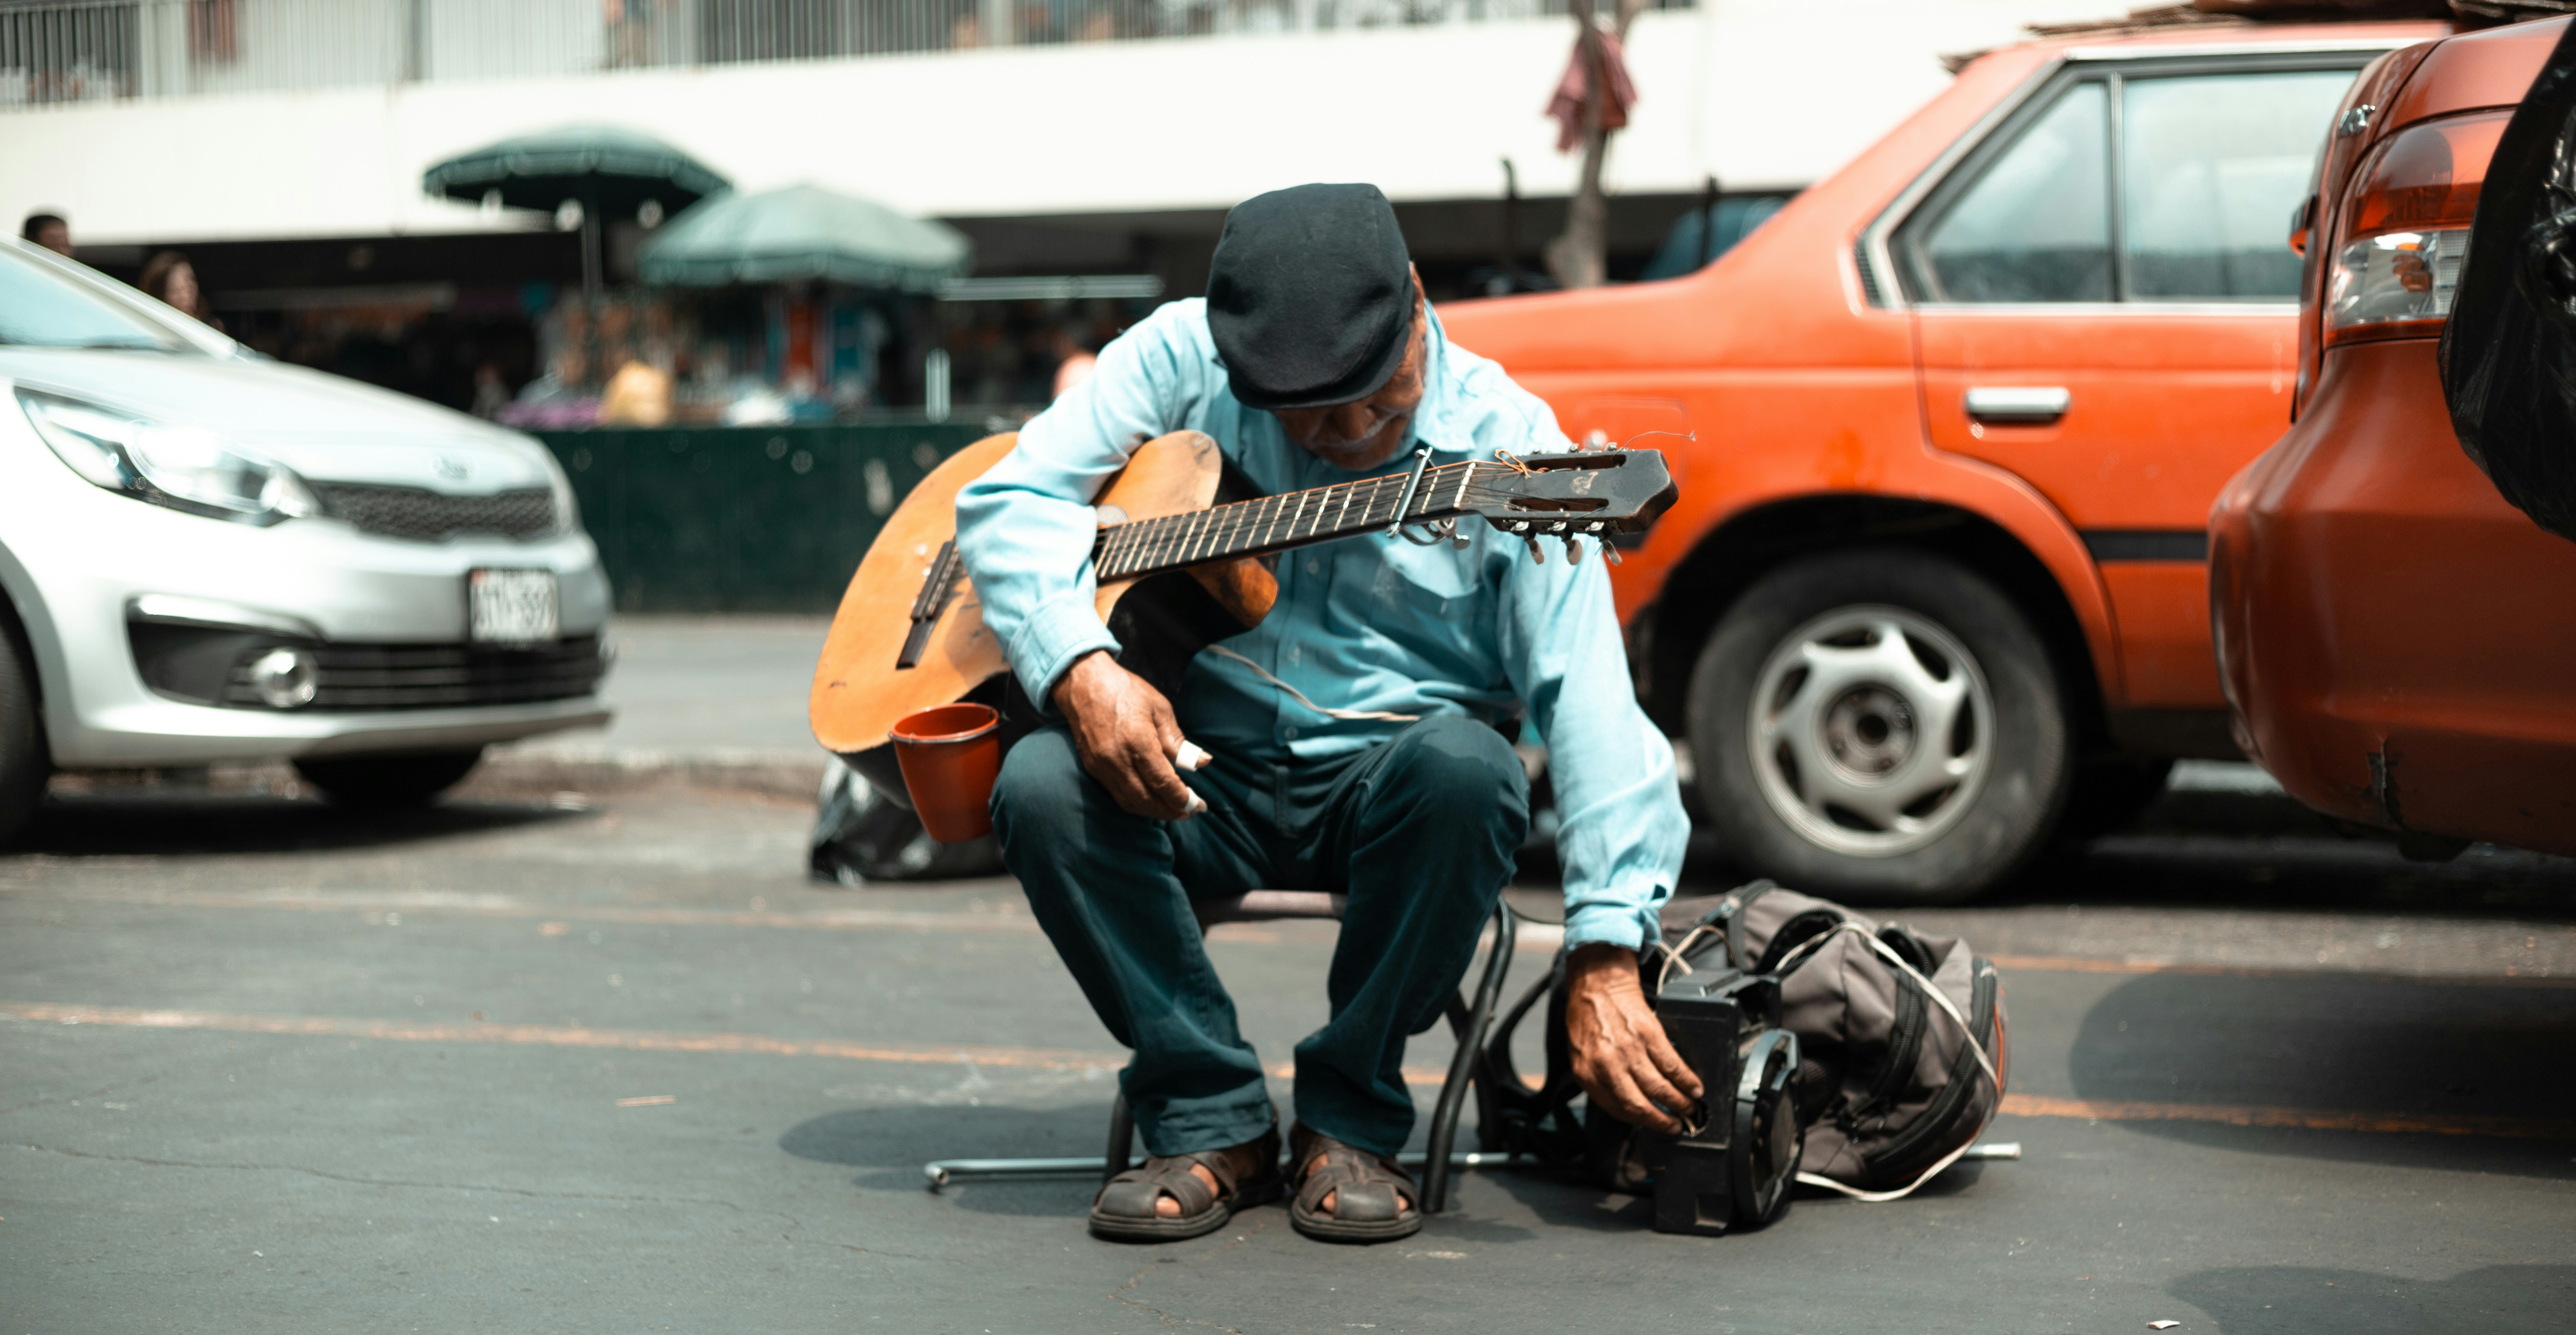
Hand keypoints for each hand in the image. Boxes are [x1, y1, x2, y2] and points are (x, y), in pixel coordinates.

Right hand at [1050, 650, 1199, 820]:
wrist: (1083, 684)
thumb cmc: (1126, 691)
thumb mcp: (1160, 708)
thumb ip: (1179, 741)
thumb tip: (1202, 762)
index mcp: (1138, 741)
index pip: (1163, 783)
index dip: (1182, 798)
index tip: (1198, 804)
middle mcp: (1117, 759)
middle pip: (1147, 799)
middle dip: (1170, 811)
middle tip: (1189, 810)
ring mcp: (1102, 766)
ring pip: (1130, 802)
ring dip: (1153, 811)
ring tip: (1172, 809)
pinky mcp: (1093, 768)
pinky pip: (1116, 794)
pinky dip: (1136, 802)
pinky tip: (1150, 798)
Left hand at [1564, 943, 1703, 1133]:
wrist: (1597, 982)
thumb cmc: (1587, 1016)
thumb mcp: (1581, 1053)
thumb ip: (1599, 1078)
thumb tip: (1624, 1100)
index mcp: (1587, 1073)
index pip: (1616, 1109)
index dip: (1640, 1122)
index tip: (1654, 1125)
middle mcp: (1607, 1065)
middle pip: (1640, 1105)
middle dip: (1662, 1120)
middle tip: (1676, 1124)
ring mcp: (1628, 1050)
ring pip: (1659, 1088)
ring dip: (1679, 1102)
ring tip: (1689, 1108)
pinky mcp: (1648, 1034)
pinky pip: (1672, 1065)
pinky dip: (1686, 1079)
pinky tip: (1694, 1086)